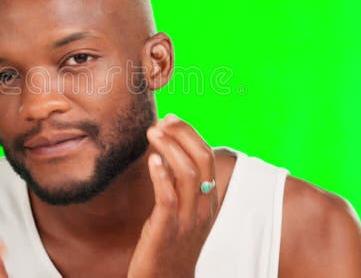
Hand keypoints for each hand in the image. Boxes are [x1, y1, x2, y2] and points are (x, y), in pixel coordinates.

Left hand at [127, 114, 218, 277]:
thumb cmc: (170, 243)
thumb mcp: (182, 210)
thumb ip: (180, 184)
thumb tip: (168, 150)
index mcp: (209, 200)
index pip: (207, 157)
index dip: (190, 133)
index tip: (172, 118)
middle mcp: (203, 207)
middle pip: (202, 159)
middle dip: (182, 134)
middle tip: (161, 120)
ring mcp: (187, 219)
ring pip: (187, 174)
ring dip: (169, 147)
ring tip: (151, 132)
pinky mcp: (167, 229)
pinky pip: (168, 197)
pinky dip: (161, 175)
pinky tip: (151, 160)